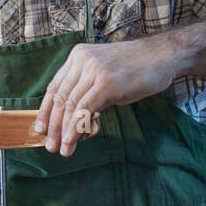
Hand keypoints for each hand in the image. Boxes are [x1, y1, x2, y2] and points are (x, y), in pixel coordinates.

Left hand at [34, 35, 184, 156]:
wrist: (164, 56)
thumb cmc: (137, 70)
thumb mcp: (106, 80)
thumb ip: (90, 97)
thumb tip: (75, 126)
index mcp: (77, 57)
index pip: (55, 87)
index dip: (46, 110)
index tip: (41, 129)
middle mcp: (82, 60)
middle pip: (60, 97)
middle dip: (54, 125)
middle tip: (50, 146)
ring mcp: (94, 69)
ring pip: (71, 104)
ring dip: (64, 131)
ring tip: (63, 149)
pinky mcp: (106, 81)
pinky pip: (85, 107)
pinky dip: (77, 126)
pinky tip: (73, 140)